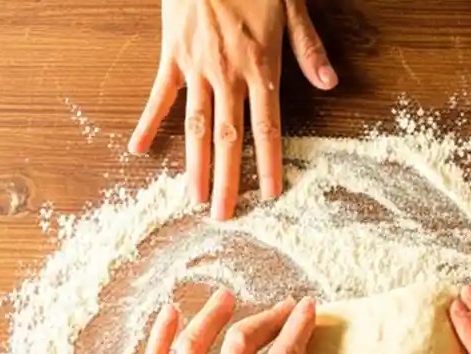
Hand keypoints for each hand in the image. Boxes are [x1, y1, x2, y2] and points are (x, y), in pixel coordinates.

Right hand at [128, 0, 337, 219]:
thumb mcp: (290, 4)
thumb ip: (307, 47)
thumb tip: (330, 84)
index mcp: (260, 65)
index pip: (267, 126)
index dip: (269, 162)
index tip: (270, 194)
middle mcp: (227, 74)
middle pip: (228, 137)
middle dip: (227, 180)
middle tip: (223, 216)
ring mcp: (196, 66)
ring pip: (196, 125)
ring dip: (194, 165)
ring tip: (193, 198)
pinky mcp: (172, 54)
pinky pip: (160, 95)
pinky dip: (150, 122)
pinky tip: (141, 149)